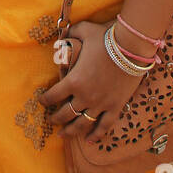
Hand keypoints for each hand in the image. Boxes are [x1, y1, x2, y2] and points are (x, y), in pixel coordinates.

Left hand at [41, 20, 142, 143]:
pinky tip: (89, 141)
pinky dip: (96, 135)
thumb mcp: (83, 31)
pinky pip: (104, 126)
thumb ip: (70, 33)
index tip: (42, 101)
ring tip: (63, 135)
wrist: (131, 48)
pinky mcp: (115, 107)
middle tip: (50, 121)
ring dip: (71, 131)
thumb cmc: (105, 38)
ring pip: (82, 124)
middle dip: (56, 118)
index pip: (53, 95)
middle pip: (66, 114)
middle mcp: (85, 96)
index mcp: (74, 80)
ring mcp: (101, 104)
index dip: (45, 100)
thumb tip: (63, 33)